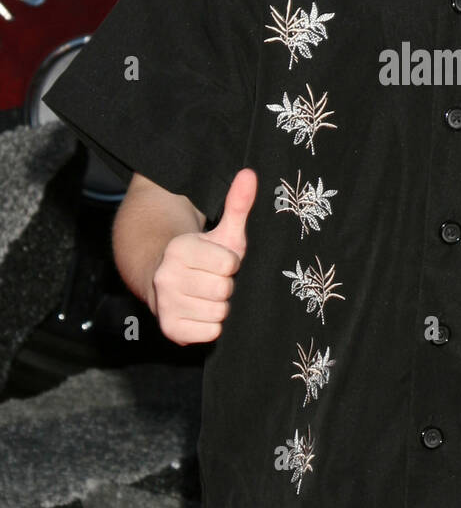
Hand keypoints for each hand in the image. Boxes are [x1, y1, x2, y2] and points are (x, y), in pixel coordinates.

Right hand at [150, 168, 256, 344]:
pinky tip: (200, 312)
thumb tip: (250, 174)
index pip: (229, 264)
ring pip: (218, 313)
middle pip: (224, 290)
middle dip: (225, 286)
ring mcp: (165, 304)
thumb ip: (238, 204)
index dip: (230, 264)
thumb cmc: (203, 257)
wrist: (163, 281)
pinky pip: (210, 333)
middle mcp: (166, 276)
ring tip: (205, 295)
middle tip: (211, 280)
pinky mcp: (169, 329)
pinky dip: (211, 326)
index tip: (217, 262)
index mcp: (180, 248)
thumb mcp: (223, 231)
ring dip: (218, 307)